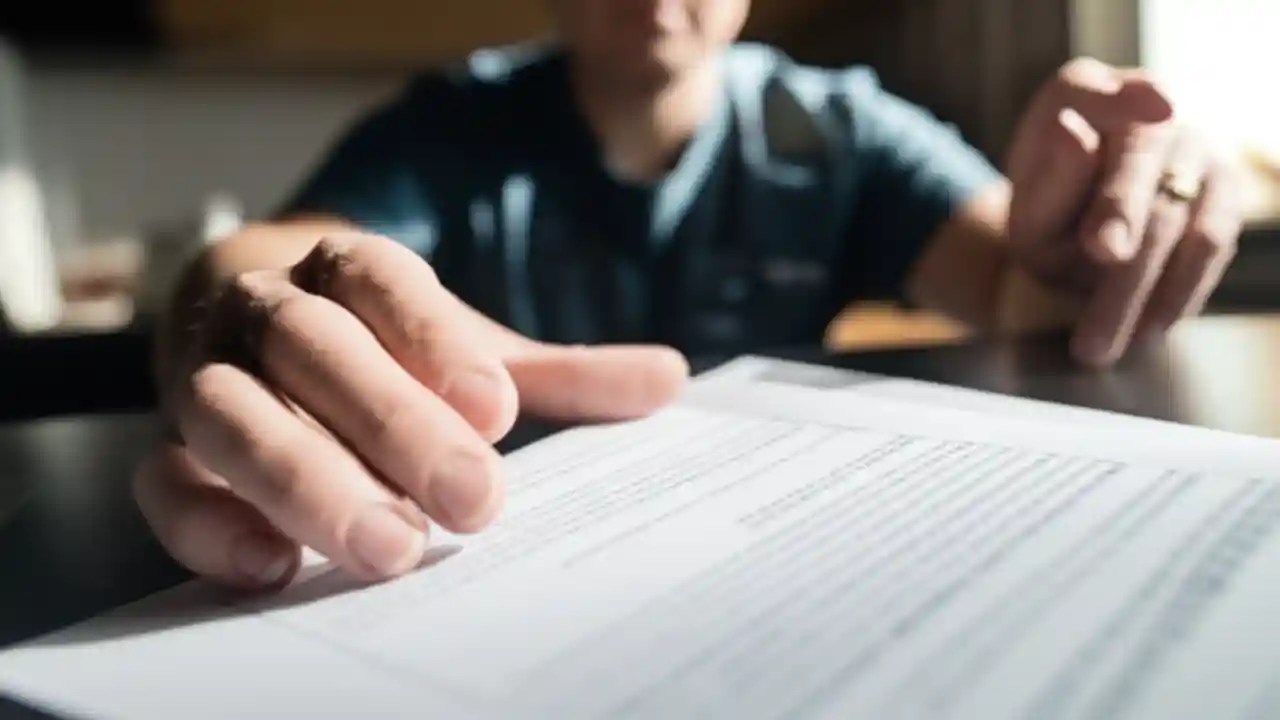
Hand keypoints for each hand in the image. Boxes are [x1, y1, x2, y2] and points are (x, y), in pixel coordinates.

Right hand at [134, 233, 688, 587]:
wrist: (251, 315)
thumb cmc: (379, 343)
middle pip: (315, 350)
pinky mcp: (172, 446)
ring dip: (307, 481)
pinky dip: (208, 524)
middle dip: (392, 426)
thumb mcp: (466, 347)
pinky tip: (275, 569)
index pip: (382, 283)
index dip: (433, 341)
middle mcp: (272, 310)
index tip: (496, 410)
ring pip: (233, 414)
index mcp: (348, 269)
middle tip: (474, 502)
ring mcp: (210, 375)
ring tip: (391, 549)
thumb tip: (670, 379)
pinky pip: (164, 480)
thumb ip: (556, 372)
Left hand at [1006, 57, 1244, 366]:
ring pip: (1184, 218)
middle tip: (1097, 271)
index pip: (1092, 92)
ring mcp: (1197, 147)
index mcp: (1079, 93)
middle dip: (1121, 227)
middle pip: (1143, 166)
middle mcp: (1151, 109)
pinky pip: (1211, 247)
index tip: (1145, 114)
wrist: (1078, 231)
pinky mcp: (1225, 193)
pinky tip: (1146, 331)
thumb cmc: (1047, 215)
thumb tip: (1074, 134)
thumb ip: (1049, 183)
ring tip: (1100, 344)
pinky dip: (1177, 293)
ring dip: (1144, 289)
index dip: (1119, 99)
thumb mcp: (1028, 210)